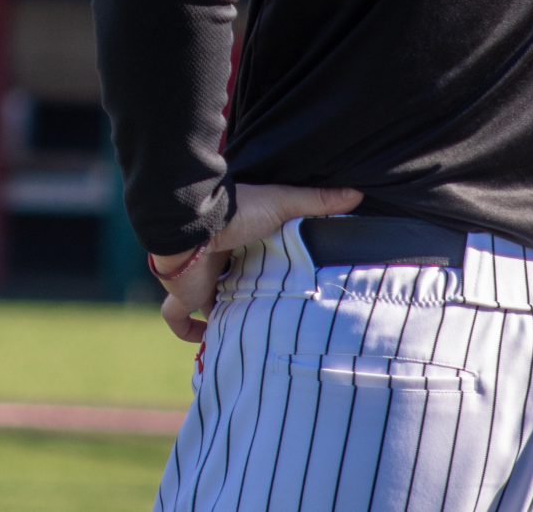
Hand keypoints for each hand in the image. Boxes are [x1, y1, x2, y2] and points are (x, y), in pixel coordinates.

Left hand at [149, 184, 363, 343]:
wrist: (196, 220)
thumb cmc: (238, 210)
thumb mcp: (282, 204)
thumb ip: (316, 202)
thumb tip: (357, 193)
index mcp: (239, 241)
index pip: (251, 262)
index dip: (264, 274)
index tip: (286, 288)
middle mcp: (218, 262)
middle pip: (230, 288)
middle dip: (244, 303)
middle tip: (270, 321)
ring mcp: (198, 279)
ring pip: (208, 305)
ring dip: (220, 320)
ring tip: (246, 339)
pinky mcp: (181, 293)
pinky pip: (175, 317)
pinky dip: (187, 330)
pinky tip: (206, 340)